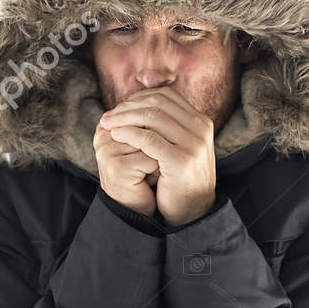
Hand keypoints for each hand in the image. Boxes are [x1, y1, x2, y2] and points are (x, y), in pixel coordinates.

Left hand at [97, 86, 216, 225]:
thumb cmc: (179, 179)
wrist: (193, 211)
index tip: (119, 108)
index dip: (138, 99)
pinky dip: (129, 134)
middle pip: (157, 103)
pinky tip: (115, 136)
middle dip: (128, 107)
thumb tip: (138, 104)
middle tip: (108, 117)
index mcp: (200, 122)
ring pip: (152, 117)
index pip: (166, 96)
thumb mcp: (179, 147)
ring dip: (124, 118)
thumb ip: (168, 126)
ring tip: (107, 125)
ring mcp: (193, 144)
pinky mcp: (181, 160)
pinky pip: (149, 139)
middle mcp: (201, 129)